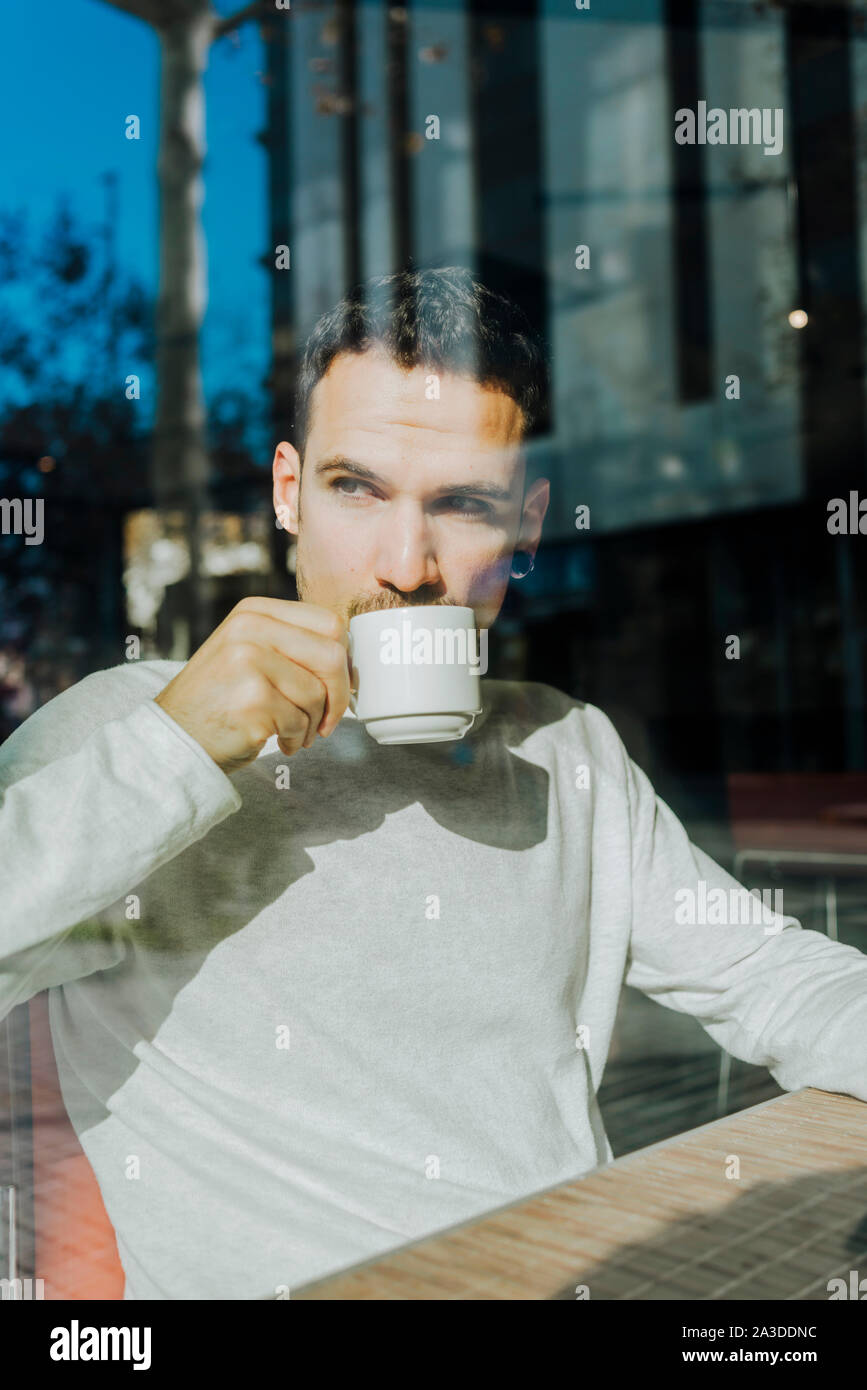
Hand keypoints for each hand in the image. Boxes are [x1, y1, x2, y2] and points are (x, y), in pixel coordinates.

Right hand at [154, 597, 350, 774]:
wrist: (174, 737)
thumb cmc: (220, 700)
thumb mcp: (247, 652)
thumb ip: (290, 644)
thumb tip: (347, 657)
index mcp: (255, 612)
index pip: (330, 622)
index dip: (343, 658)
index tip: (337, 684)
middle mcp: (250, 629)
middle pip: (332, 655)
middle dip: (338, 694)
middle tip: (328, 719)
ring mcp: (249, 662)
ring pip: (318, 694)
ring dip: (313, 723)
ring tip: (292, 732)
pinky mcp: (252, 699)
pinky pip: (299, 721)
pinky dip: (294, 738)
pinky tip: (277, 741)